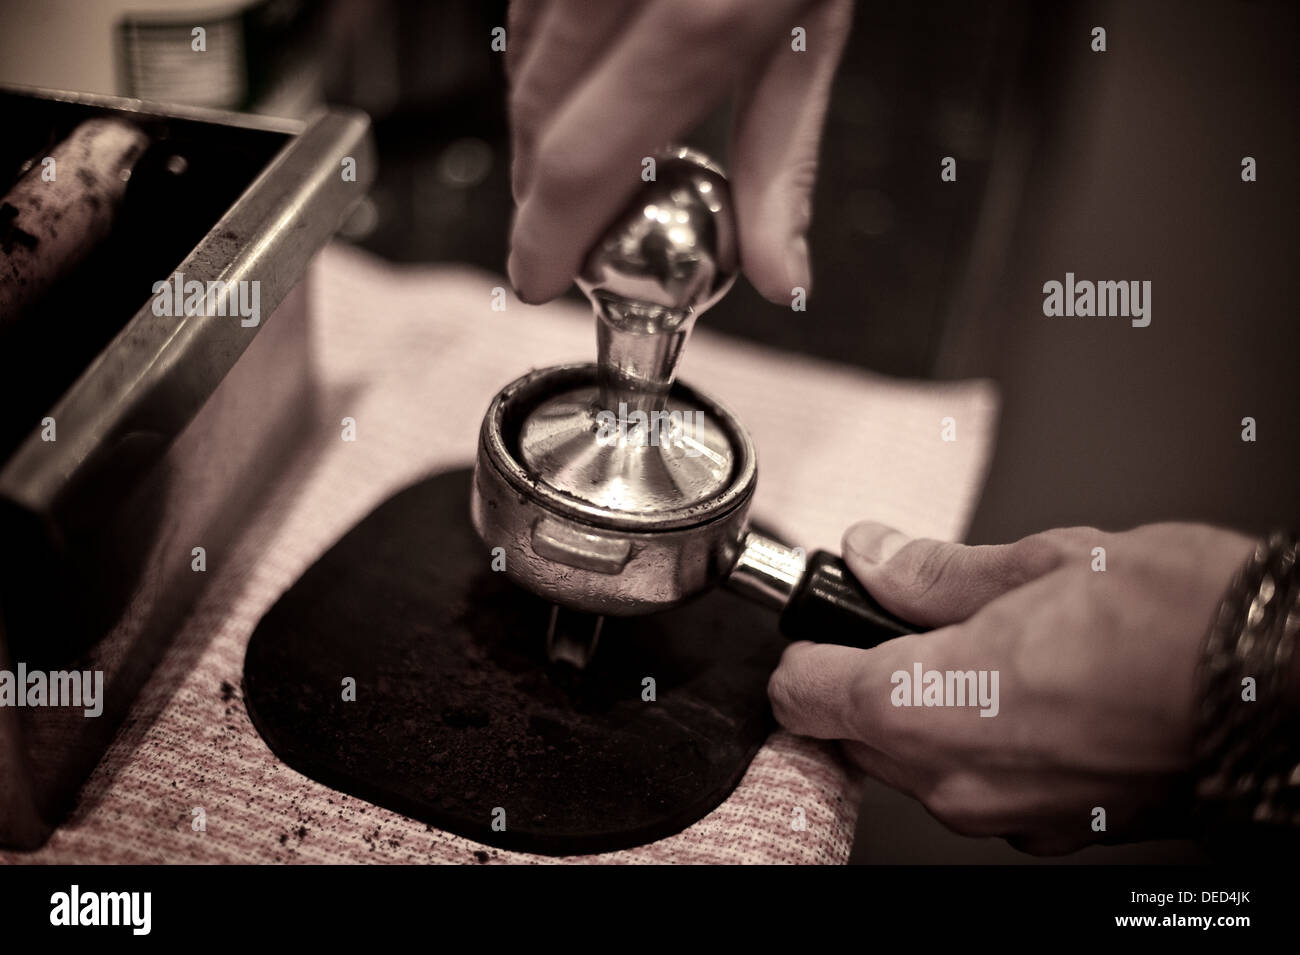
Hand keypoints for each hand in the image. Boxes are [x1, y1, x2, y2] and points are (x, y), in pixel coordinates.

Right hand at [505, 0, 851, 303]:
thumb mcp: (814, 28)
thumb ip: (783, 155)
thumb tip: (779, 272)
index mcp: (698, 12)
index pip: (584, 159)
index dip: (548, 234)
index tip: (539, 276)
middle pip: (537, 118)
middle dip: (542, 193)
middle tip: (563, 236)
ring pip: (521, 62)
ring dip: (536, 130)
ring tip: (569, 170)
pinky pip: (523, 8)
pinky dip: (539, 62)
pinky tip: (568, 86)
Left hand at [768, 520, 1254, 853]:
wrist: (1288, 686)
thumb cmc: (1183, 622)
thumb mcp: (1044, 560)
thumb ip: (934, 571)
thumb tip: (872, 555)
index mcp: (931, 702)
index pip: (806, 695)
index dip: (806, 651)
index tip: (825, 623)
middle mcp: (957, 777)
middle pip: (854, 735)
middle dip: (864, 680)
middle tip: (909, 624)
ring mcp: (1006, 815)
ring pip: (914, 767)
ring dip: (924, 714)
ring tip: (985, 651)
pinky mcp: (1053, 830)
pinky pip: (979, 790)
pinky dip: (981, 747)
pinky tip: (1030, 696)